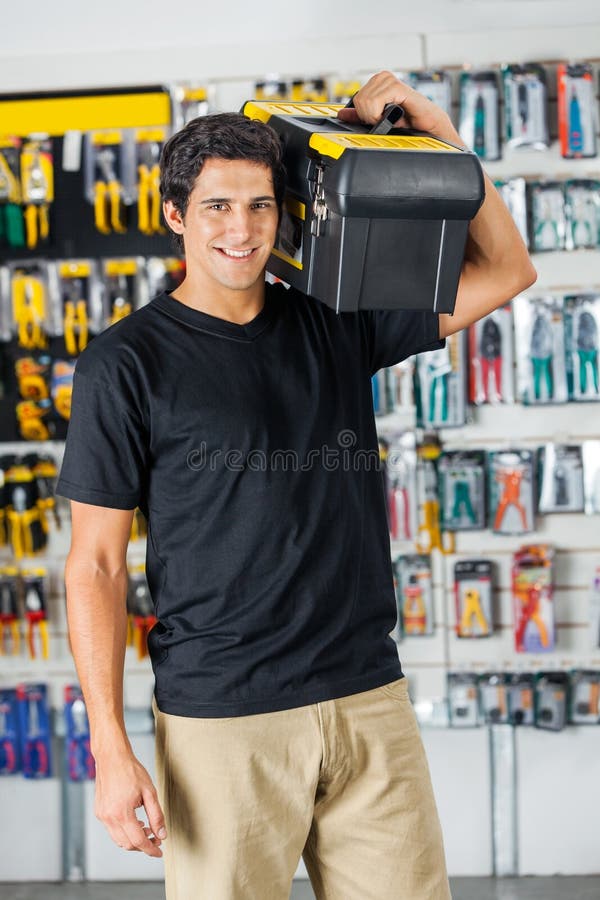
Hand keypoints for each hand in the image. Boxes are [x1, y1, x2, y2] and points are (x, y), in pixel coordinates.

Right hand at [94, 749, 166, 857]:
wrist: (112, 757)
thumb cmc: (131, 771)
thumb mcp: (150, 792)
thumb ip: (156, 815)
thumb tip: (162, 834)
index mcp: (122, 813)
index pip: (138, 841)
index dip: (150, 849)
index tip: (159, 851)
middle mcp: (109, 818)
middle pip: (127, 844)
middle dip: (143, 845)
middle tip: (156, 838)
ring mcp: (102, 816)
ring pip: (118, 840)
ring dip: (133, 840)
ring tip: (146, 828)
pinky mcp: (99, 812)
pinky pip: (112, 830)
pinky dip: (124, 832)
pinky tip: (135, 822)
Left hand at [337, 70, 461, 144]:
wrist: (428, 127)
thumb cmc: (408, 122)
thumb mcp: (378, 120)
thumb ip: (360, 115)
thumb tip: (343, 114)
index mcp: (377, 83)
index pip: (356, 99)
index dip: (363, 115)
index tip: (378, 120)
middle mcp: (382, 78)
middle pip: (359, 100)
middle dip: (369, 116)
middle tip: (385, 120)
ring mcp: (390, 80)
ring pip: (365, 101)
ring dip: (375, 116)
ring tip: (391, 118)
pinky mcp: (398, 86)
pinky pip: (376, 100)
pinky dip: (380, 114)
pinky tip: (393, 116)